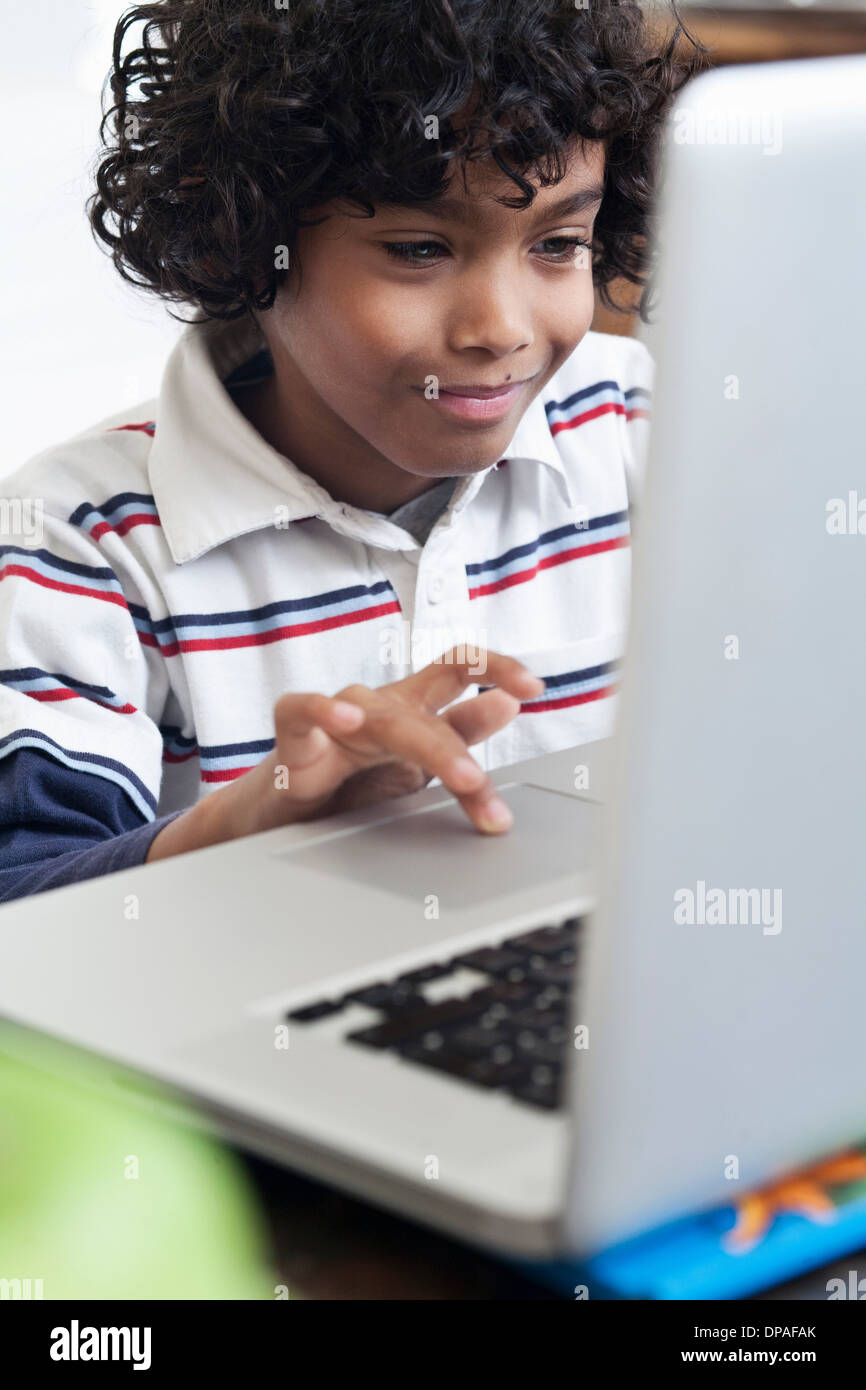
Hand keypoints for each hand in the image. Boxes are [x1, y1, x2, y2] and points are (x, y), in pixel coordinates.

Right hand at [230, 646, 543, 836]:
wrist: (280, 820)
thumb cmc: (348, 785)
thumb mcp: (415, 766)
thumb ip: (458, 736)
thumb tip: (507, 705)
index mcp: (414, 710)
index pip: (458, 669)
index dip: (496, 667)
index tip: (534, 687)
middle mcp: (380, 706)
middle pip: (429, 706)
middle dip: (463, 750)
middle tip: (485, 787)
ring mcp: (337, 717)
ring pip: (385, 717)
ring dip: (428, 748)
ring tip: (461, 777)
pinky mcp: (294, 735)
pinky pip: (303, 708)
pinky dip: (323, 710)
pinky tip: (345, 722)